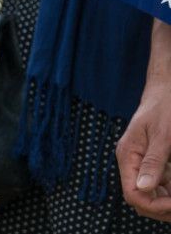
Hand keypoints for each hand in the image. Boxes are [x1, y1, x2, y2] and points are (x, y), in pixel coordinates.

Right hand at [116, 19, 170, 220]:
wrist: (166, 88)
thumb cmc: (166, 106)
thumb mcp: (164, 134)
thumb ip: (153, 161)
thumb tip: (144, 188)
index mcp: (128, 155)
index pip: (132, 193)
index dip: (152, 204)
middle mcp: (131, 161)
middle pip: (138, 197)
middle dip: (159, 207)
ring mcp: (140, 161)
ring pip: (148, 193)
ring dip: (164, 201)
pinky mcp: (151, 159)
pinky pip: (157, 183)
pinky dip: (168, 190)